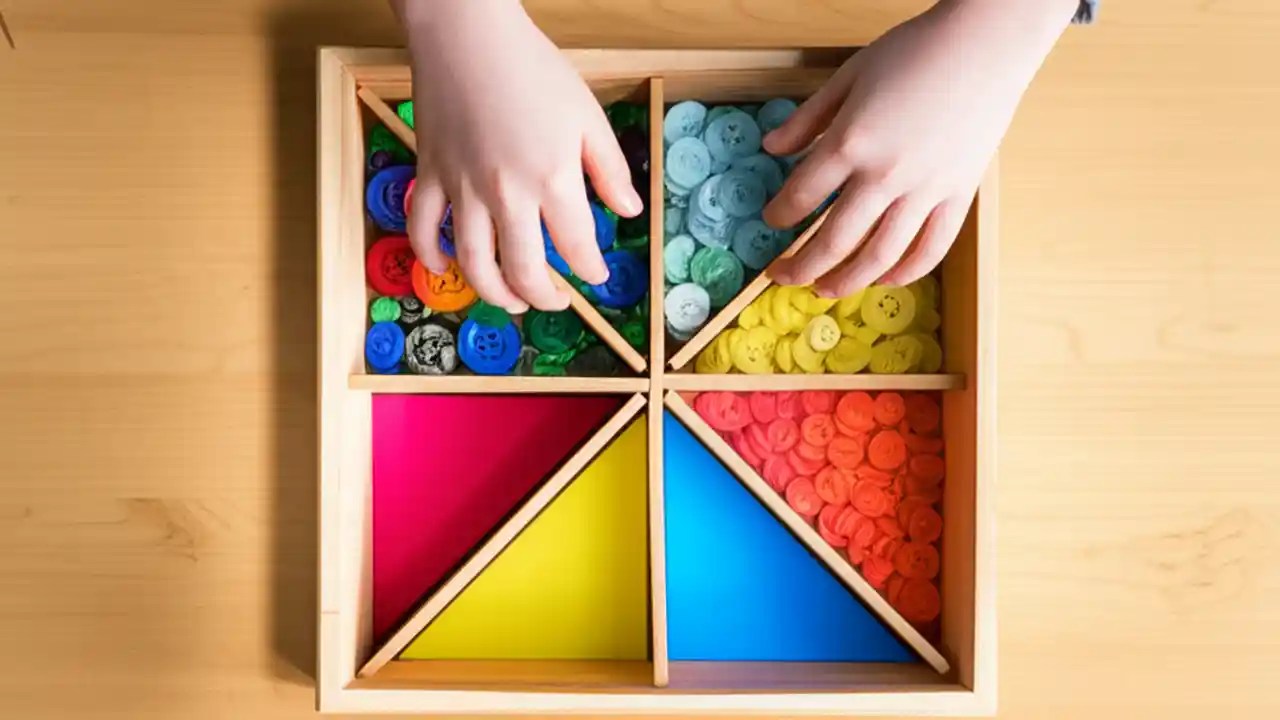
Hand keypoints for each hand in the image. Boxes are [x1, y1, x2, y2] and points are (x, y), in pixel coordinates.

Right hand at [395, 0, 642, 312]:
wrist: (468, 35)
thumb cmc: (532, 69)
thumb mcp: (586, 117)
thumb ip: (610, 170)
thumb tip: (629, 210)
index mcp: (552, 180)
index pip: (576, 247)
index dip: (590, 270)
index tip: (596, 276)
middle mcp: (506, 195)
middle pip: (524, 270)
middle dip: (543, 296)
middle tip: (555, 301)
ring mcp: (463, 189)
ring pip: (474, 263)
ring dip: (494, 293)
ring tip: (511, 301)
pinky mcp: (431, 175)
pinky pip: (425, 229)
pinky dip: (430, 255)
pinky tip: (444, 268)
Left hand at [763, 0, 1075, 295]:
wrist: (985, 44)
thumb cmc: (916, 52)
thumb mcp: (849, 76)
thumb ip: (808, 118)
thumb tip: (772, 148)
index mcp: (852, 143)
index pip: (801, 195)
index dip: (780, 214)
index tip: (772, 220)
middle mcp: (885, 176)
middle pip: (834, 239)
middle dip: (801, 265)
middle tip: (783, 276)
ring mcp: (925, 191)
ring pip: (880, 255)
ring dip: (847, 280)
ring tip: (826, 290)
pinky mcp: (958, 196)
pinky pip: (931, 248)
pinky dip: (905, 272)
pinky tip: (884, 279)